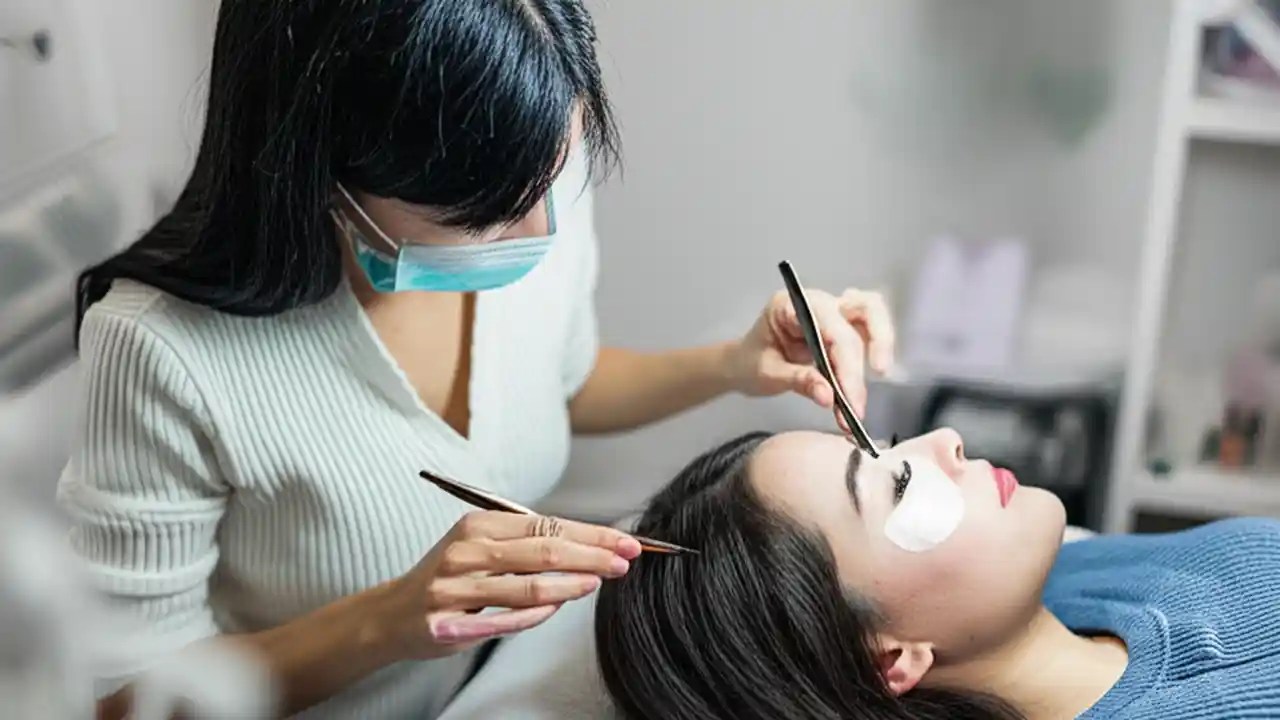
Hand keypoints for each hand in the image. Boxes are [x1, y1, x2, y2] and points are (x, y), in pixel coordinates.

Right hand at [381, 511, 641, 659]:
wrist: (392, 614)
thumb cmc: (448, 577)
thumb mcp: (480, 546)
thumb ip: (525, 546)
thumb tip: (587, 547)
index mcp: (477, 523)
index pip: (546, 524)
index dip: (591, 534)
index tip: (624, 541)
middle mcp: (466, 550)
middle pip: (544, 550)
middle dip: (592, 555)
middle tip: (624, 561)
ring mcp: (455, 586)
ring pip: (529, 585)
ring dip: (571, 585)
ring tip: (598, 582)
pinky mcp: (448, 621)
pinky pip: (507, 620)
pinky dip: (538, 614)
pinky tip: (559, 606)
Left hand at [727, 287, 895, 417]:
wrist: (742, 364)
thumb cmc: (750, 362)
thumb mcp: (768, 374)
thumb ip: (799, 381)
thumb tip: (829, 397)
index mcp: (792, 305)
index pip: (833, 329)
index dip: (848, 365)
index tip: (850, 400)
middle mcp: (816, 302)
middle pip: (863, 309)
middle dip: (873, 350)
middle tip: (864, 394)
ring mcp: (831, 312)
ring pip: (871, 313)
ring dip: (879, 346)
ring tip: (865, 390)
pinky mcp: (840, 328)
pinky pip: (866, 331)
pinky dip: (873, 351)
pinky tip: (867, 375)